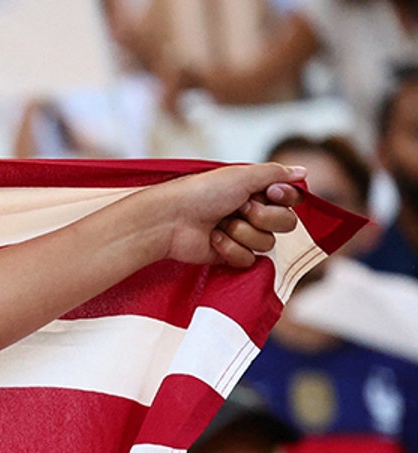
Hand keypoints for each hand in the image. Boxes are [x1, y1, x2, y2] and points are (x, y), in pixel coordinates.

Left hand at [146, 162, 306, 269]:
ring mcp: (242, 235)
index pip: (293, 200)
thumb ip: (275, 173)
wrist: (170, 219)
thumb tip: (303, 172)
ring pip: (268, 243)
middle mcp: (253, 212)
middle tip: (239, 208)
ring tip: (220, 224)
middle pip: (286, 223)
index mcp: (257, 191)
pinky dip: (231, 249)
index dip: (284, 199)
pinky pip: (249, 260)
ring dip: (242, 232)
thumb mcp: (242, 175)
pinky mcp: (230, 255)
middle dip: (263, 217)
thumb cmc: (201, 192)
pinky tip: (213, 239)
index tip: (269, 193)